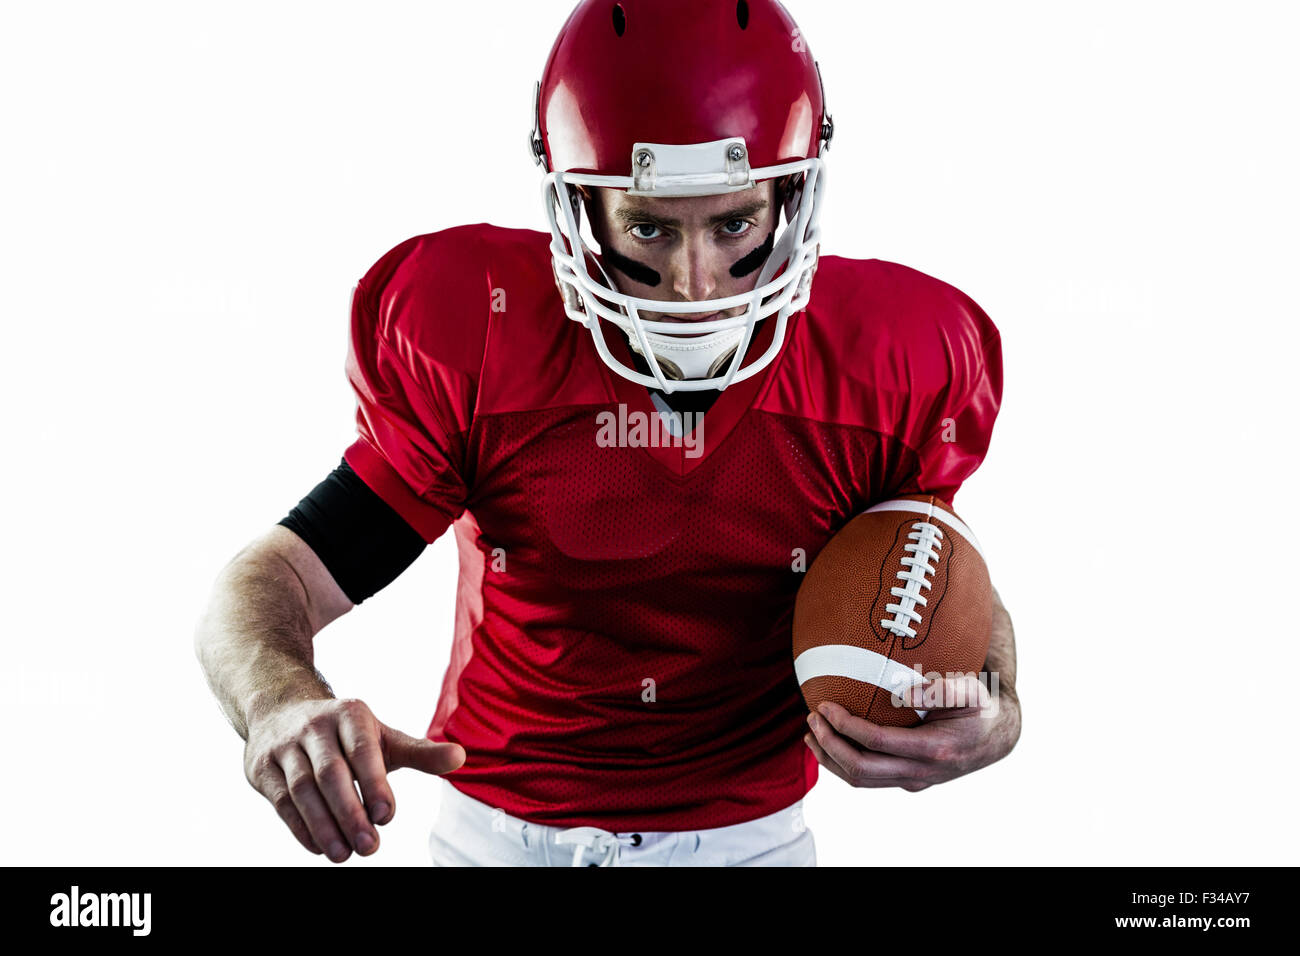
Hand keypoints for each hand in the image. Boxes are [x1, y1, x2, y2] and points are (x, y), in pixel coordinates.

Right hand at [244, 697, 465, 862]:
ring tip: (344, 855)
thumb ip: (419, 752)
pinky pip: (282, 802)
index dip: (374, 783)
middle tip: (369, 847)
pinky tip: (321, 847)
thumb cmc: (345, 734)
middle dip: (350, 812)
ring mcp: (285, 746)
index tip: (387, 816)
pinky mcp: (262, 768)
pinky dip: (302, 828)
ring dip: (324, 826)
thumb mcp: (383, 737)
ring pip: (302, 790)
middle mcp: (315, 727)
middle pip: (331, 773)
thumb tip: (461, 757)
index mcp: (350, 714)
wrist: (281, 711)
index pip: (362, 750)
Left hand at [804, 675, 1019, 790]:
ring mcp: (914, 781)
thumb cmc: (981, 705)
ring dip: (829, 758)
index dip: (845, 726)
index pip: (876, 742)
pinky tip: (829, 743)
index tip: (824, 705)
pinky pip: (868, 779)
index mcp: (934, 749)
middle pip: (860, 769)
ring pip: (860, 780)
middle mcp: (921, 772)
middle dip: (828, 744)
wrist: (999, 736)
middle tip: (810, 718)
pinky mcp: (908, 781)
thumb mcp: (970, 689)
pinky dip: (842, 764)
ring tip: (810, 732)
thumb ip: (940, 688)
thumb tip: (901, 692)